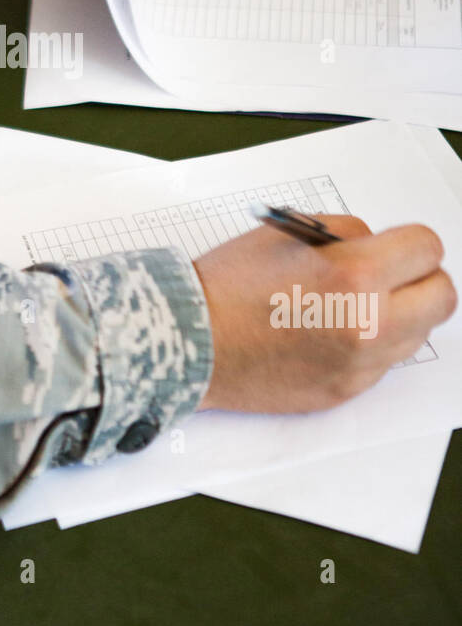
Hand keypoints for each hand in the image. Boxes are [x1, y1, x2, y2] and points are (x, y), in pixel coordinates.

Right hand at [193, 215, 456, 413]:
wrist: (189, 341)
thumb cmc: (229, 283)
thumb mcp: (288, 233)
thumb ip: (346, 235)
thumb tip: (378, 246)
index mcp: (356, 276)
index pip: (427, 249)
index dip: (408, 241)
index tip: (393, 245)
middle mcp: (369, 325)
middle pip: (441, 297)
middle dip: (419, 279)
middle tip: (390, 274)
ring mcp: (360, 366)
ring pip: (418, 334)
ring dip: (399, 314)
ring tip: (353, 305)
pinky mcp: (345, 392)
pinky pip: (383, 363)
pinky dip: (369, 345)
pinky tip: (330, 332)